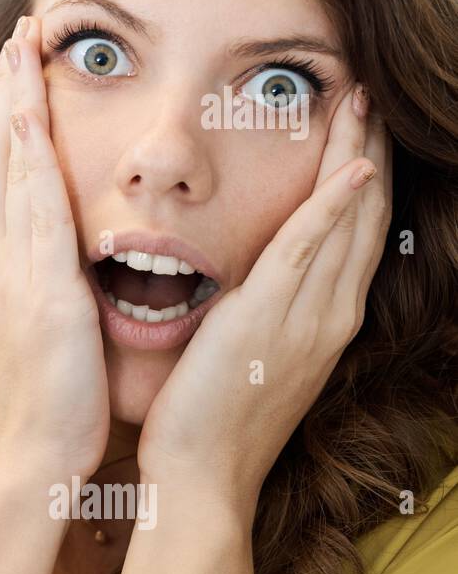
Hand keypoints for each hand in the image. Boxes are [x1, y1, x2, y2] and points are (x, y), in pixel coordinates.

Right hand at [0, 15, 108, 479]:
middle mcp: (0, 256)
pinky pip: (30, 206)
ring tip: (21, 45)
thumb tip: (65, 263)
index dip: (7, 117)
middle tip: (18, 33)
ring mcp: (14, 267)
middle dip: (6, 90)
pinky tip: (24, 112)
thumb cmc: (48, 403)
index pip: (1, 175)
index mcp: (5, 265)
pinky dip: (22, 155)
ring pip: (6, 167)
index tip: (20, 70)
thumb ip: (48, 289)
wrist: (32, 457)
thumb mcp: (45, 330)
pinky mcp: (37, 285)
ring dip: (12, 101)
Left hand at [138, 85, 391, 508]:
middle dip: (370, 153)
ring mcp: (308, 318)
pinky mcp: (270, 319)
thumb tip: (252, 277)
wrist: (201, 475)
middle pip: (363, 217)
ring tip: (363, 105)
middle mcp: (329, 314)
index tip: (359, 130)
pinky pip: (310, 250)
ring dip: (357, 158)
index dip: (361, 177)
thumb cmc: (212, 418)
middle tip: (373, 98)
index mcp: (321, 320)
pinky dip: (333, 206)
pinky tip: (350, 168)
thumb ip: (261, 310)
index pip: (352, 232)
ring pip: (346, 222)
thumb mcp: (248, 352)